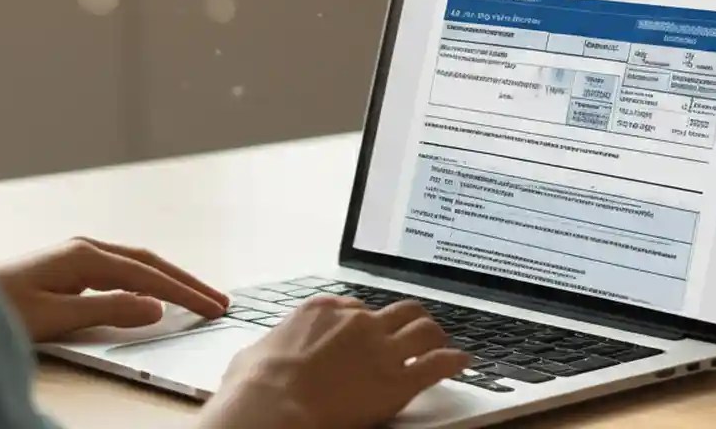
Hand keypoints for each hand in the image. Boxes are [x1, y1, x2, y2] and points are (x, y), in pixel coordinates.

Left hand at [0, 237, 229, 341]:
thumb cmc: (0, 308)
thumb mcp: (55, 316)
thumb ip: (108, 310)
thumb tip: (156, 307)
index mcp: (84, 255)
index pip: (148, 274)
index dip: (184, 292)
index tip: (212, 307)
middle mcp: (85, 248)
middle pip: (150, 262)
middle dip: (187, 282)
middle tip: (220, 302)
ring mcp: (78, 255)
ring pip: (138, 265)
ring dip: (170, 281)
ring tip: (199, 297)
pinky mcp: (71, 267)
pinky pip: (122, 272)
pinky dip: (148, 283)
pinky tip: (156, 296)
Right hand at [198, 296, 468, 428]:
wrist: (273, 406)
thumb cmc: (256, 386)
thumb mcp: (253, 354)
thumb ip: (268, 349)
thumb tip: (258, 356)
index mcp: (322, 311)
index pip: (355, 309)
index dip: (364, 323)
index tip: (368, 334)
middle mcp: (357, 322)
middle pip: (397, 311)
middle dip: (408, 319)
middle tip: (413, 331)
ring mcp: (380, 349)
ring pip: (424, 330)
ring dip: (435, 336)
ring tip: (442, 343)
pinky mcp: (398, 380)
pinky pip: (439, 364)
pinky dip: (454, 361)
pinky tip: (462, 362)